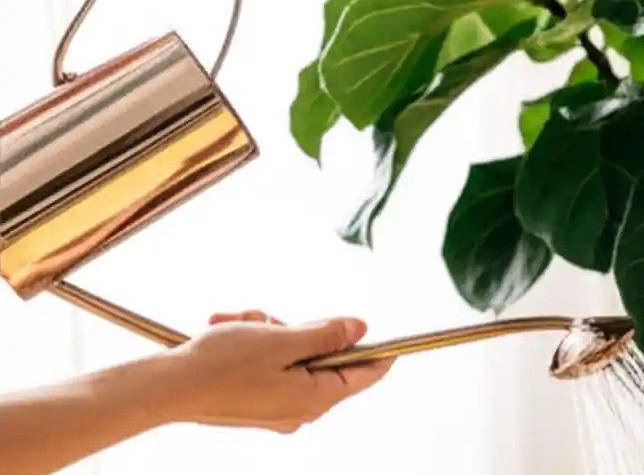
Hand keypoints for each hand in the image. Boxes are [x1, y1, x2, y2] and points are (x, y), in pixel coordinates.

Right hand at [160, 310, 393, 433]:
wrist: (166, 388)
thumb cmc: (223, 365)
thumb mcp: (282, 339)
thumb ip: (326, 334)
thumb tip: (361, 329)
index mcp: (315, 398)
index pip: (365, 374)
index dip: (380, 351)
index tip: (397, 336)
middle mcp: (299, 408)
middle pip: (322, 355)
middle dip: (296, 327)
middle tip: (268, 317)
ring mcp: (276, 405)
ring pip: (290, 351)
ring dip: (267, 328)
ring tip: (238, 322)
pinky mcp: (254, 399)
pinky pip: (267, 361)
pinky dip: (251, 339)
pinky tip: (227, 330)